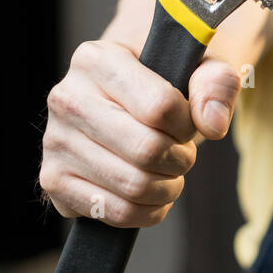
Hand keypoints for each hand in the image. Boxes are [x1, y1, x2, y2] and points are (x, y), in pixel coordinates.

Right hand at [38, 38, 240, 227]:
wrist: (127, 103)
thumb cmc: (167, 81)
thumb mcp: (201, 67)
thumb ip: (217, 83)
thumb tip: (211, 125)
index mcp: (96, 60)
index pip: (160, 106)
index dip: (188, 124)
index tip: (187, 123)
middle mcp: (66, 99)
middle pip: (147, 150)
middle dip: (181, 158)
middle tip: (182, 151)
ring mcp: (54, 142)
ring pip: (134, 185)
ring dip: (169, 187)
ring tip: (169, 171)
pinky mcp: (55, 181)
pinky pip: (117, 212)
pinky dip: (149, 211)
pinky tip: (152, 194)